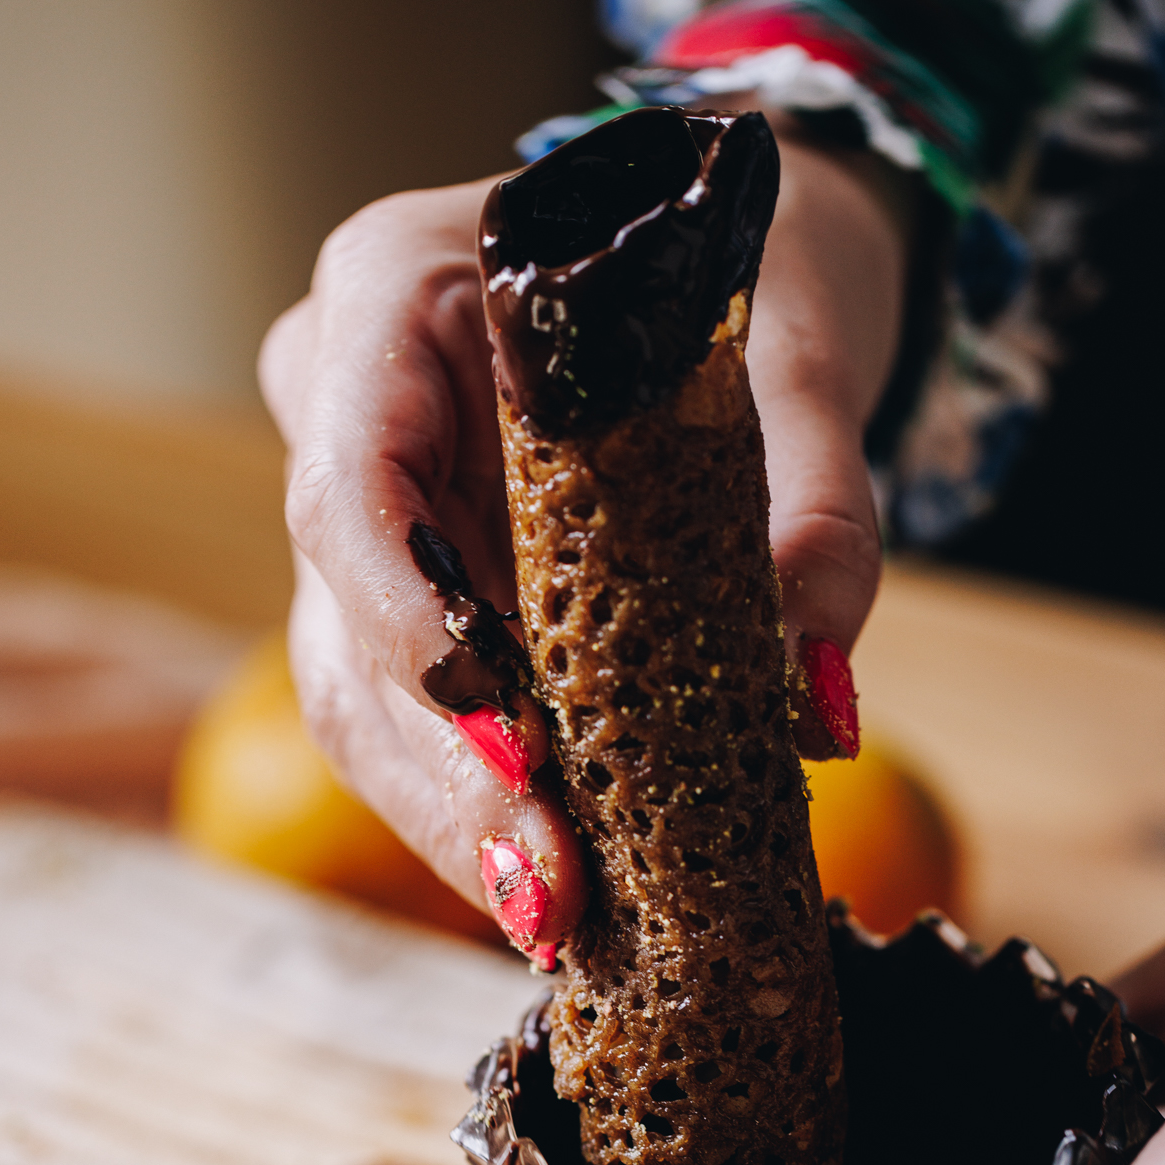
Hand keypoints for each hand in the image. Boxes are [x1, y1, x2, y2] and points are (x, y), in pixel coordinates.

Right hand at [258, 136, 906, 950]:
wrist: (719, 246)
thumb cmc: (737, 264)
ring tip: (555, 918)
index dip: (405, 619)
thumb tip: (815, 690)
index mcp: (395, 293)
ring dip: (454, 818)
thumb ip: (817, 502)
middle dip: (447, 774)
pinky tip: (551, 883)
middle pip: (349, 627)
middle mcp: (347, 405)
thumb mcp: (799, 352)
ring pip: (360, 699)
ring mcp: (367, 509)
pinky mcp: (408, 590)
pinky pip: (414, 717)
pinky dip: (481, 804)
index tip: (505, 728)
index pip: (352, 480)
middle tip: (550, 889)